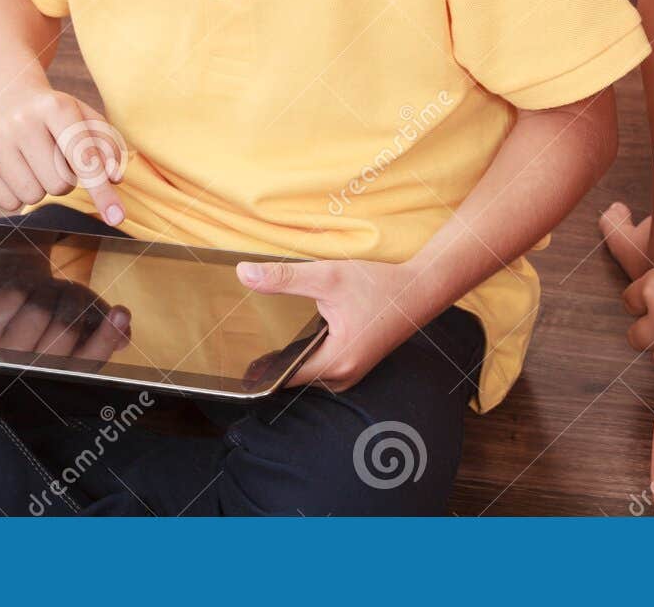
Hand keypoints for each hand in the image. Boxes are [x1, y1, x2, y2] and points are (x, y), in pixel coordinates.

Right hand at [0, 77, 127, 224]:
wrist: (2, 91)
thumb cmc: (51, 112)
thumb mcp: (84, 116)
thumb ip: (106, 146)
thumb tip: (114, 178)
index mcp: (55, 106)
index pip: (84, 159)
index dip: (102, 191)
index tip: (116, 218)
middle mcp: (21, 121)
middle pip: (60, 185)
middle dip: (64, 180)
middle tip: (53, 159)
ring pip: (33, 197)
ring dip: (40, 188)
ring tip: (32, 162)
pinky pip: (8, 204)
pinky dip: (17, 196)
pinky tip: (13, 170)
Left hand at [0, 246, 130, 364]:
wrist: (22, 283)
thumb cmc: (61, 305)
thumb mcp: (91, 315)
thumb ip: (110, 329)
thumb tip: (123, 337)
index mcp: (61, 370)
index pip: (87, 362)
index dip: (105, 338)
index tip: (121, 312)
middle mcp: (31, 367)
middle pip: (64, 330)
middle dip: (75, 301)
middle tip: (71, 294)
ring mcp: (4, 347)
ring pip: (39, 311)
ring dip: (52, 291)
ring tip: (48, 291)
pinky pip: (15, 296)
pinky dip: (26, 284)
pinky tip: (23, 292)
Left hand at [236, 258, 425, 391]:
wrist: (418, 291)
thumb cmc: (378, 286)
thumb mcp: (328, 276)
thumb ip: (284, 278)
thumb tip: (244, 275)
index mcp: (334, 363)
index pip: (283, 377)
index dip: (258, 369)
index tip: (235, 358)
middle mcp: (341, 377)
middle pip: (292, 375)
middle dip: (271, 358)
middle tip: (243, 338)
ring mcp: (348, 373)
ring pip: (305, 370)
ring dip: (289, 354)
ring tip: (265, 334)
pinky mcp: (351, 364)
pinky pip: (319, 365)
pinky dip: (305, 351)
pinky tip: (297, 332)